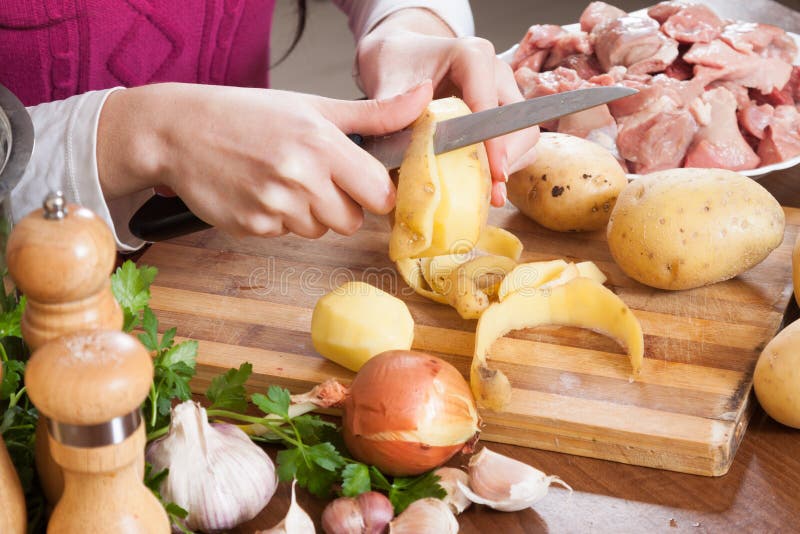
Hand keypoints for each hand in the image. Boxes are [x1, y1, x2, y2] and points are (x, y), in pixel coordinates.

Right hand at [97, 81, 432, 237]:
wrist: (178, 131)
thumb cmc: (247, 115)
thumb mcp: (313, 106)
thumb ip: (374, 114)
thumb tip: (424, 98)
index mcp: (322, 144)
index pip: (380, 194)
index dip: (375, 192)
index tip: (364, 184)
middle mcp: (301, 178)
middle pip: (352, 221)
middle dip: (341, 205)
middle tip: (315, 177)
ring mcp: (274, 207)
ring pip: (318, 231)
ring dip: (309, 213)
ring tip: (281, 180)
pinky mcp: (252, 227)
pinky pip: (285, 235)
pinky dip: (278, 220)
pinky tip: (259, 191)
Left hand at [356, 9, 538, 206]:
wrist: (400, 58)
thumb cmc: (396, 64)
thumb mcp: (386, 81)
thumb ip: (389, 109)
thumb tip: (397, 144)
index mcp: (473, 57)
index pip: (490, 105)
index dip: (494, 143)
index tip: (495, 173)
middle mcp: (496, 73)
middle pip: (519, 123)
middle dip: (507, 159)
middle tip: (491, 192)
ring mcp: (503, 94)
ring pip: (523, 136)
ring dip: (508, 166)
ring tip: (486, 192)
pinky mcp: (502, 114)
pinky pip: (514, 144)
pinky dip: (501, 165)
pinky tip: (481, 181)